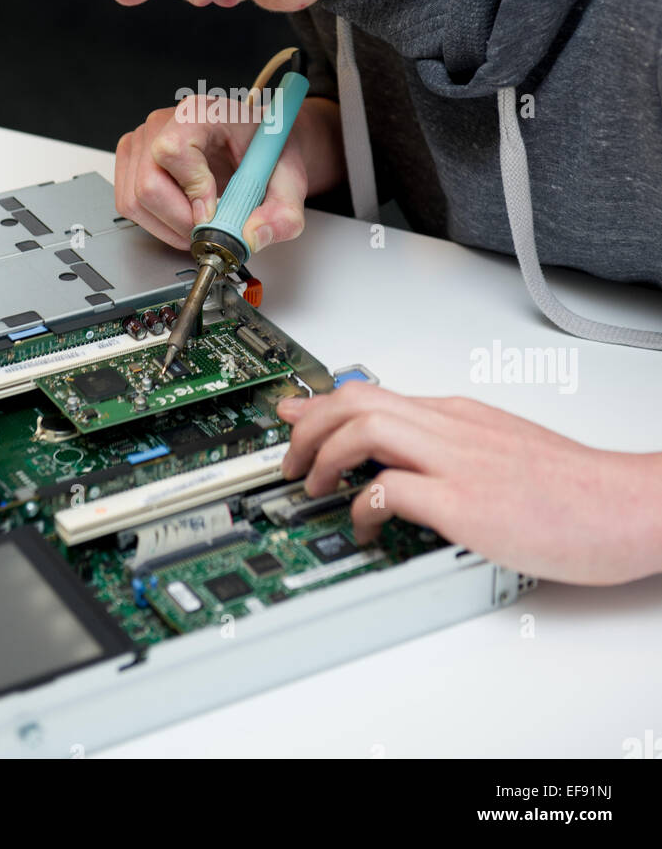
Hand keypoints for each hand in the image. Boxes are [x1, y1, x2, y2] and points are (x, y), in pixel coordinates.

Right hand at [114, 96, 343, 253]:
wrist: (258, 143)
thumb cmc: (268, 152)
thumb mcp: (290, 182)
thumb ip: (282, 213)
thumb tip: (251, 237)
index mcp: (202, 112)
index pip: (172, 150)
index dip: (191, 189)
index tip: (214, 210)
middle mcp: (164, 122)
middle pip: (148, 184)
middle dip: (180, 220)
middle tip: (209, 231)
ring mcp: (143, 141)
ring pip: (134, 200)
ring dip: (167, 226)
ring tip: (199, 226)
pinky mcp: (133, 161)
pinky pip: (129, 203)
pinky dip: (156, 222)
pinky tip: (183, 217)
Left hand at [277, 382, 661, 584]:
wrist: (628, 504)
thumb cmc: (575, 488)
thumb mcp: (502, 447)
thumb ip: (452, 445)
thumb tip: (409, 460)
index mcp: (458, 414)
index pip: (372, 391)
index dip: (319, 403)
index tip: (290, 417)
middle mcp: (451, 427)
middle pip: (355, 400)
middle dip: (307, 427)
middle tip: (291, 463)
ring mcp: (457, 462)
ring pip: (364, 428)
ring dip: (323, 458)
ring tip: (314, 490)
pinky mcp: (466, 504)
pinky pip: (391, 490)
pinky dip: (362, 506)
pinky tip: (363, 526)